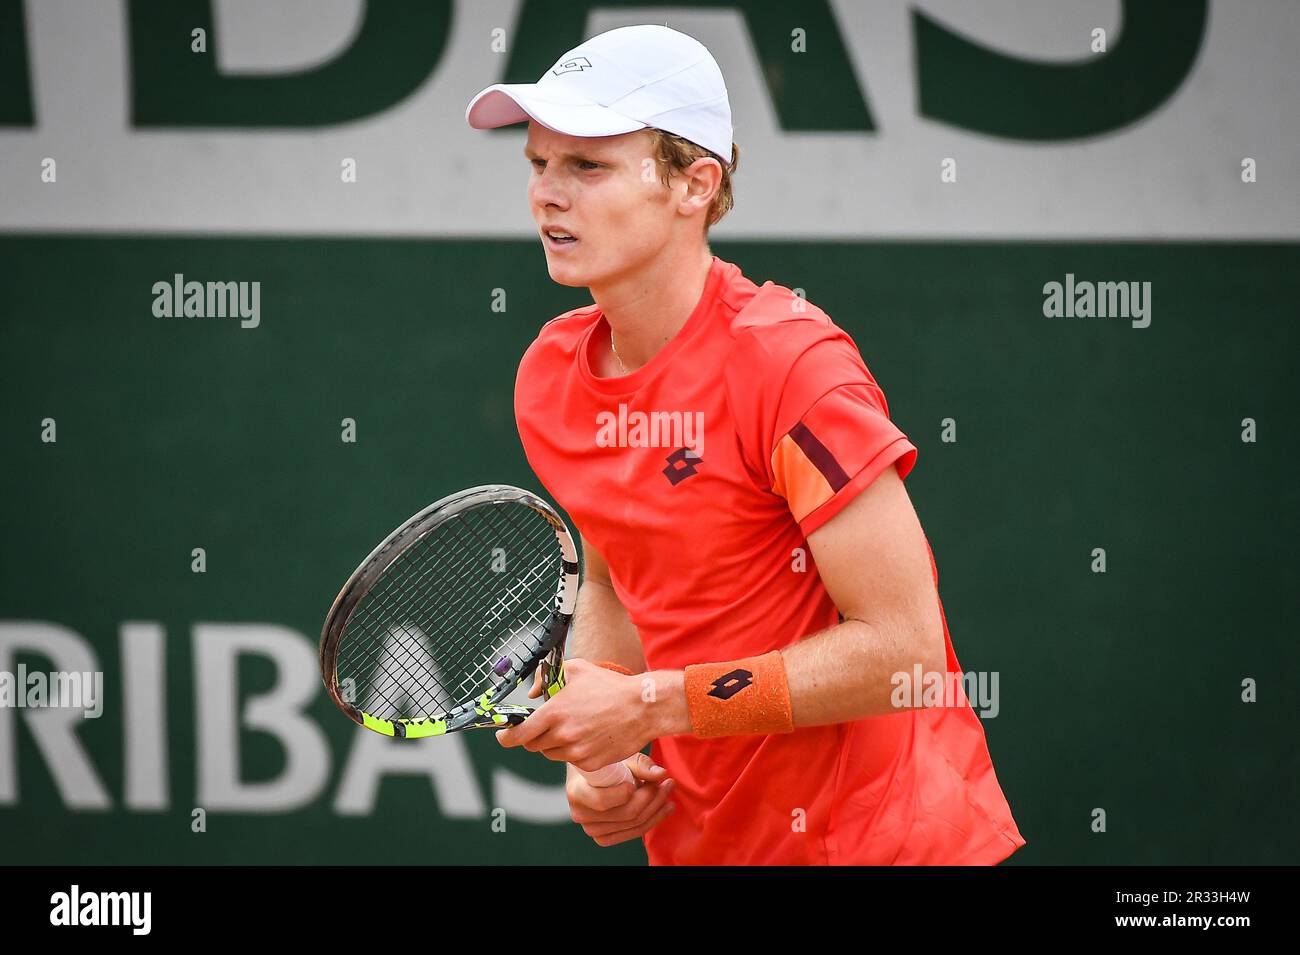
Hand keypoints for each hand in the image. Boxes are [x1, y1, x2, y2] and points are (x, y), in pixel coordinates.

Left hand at [498, 658, 656, 769]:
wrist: (643, 708)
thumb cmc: (610, 686)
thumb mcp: (576, 669)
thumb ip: (547, 677)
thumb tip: (532, 693)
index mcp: (554, 713)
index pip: (518, 735)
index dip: (506, 737)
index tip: (503, 735)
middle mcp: (563, 735)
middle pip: (533, 746)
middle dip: (535, 736)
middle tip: (547, 725)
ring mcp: (577, 752)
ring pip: (552, 754)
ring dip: (555, 744)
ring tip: (574, 727)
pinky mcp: (591, 764)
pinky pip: (572, 761)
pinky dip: (575, 751)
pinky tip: (589, 736)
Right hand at [567, 752, 676, 846]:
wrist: (590, 775)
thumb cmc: (605, 762)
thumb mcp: (620, 756)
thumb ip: (640, 764)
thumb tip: (661, 773)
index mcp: (577, 792)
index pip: (603, 801)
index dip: (626, 794)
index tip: (648, 780)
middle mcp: (581, 815)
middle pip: (625, 814)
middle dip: (652, 798)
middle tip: (668, 781)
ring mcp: (592, 829)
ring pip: (633, 825)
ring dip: (656, 808)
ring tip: (669, 790)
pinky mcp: (604, 837)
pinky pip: (633, 833)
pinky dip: (652, 820)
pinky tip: (665, 807)